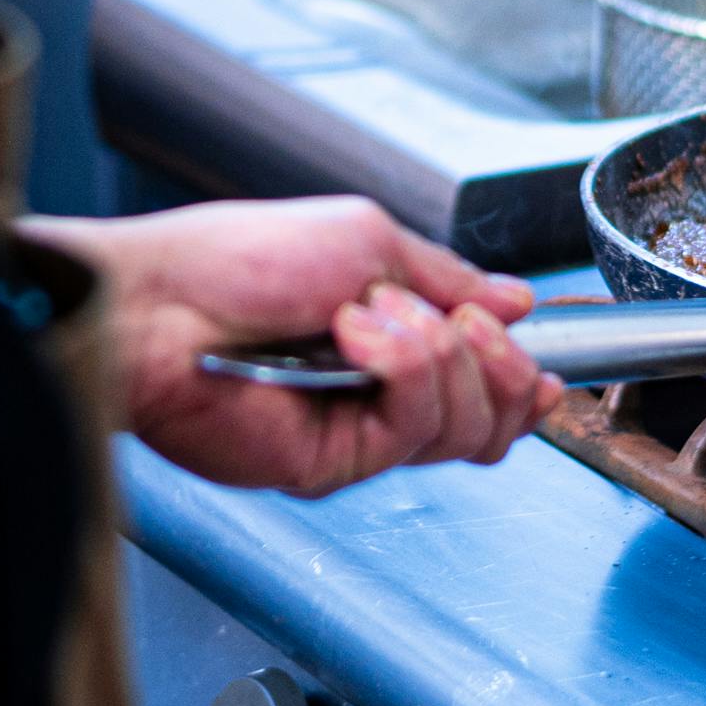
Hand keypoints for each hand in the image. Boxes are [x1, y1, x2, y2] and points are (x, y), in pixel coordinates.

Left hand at [24, 198, 563, 495]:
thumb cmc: (238, 261)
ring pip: (467, 429)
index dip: (523, 377)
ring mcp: (359, 433)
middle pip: (492, 420)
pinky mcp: (335, 464)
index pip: (483, 385)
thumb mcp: (367, 240)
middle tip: (460, 321)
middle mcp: (379, 396)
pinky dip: (404, 367)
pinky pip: (416, 428)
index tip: (542, 356)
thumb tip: (515, 302)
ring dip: (442, 356)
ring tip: (377, 316)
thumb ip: (448, 279)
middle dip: (500, 363)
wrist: (163, 304)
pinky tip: (356, 337)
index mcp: (390, 342)